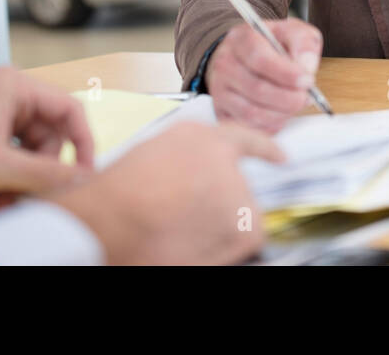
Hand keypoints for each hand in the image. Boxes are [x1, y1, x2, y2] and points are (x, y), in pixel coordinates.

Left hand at [0, 67, 93, 215]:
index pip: (69, 110)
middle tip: (28, 198)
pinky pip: (12, 163)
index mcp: (14, 87)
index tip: (85, 175)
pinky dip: (8, 185)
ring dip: (23, 185)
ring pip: (31, 155)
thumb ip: (45, 173)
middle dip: (41, 173)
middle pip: (51, 138)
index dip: (82, 143)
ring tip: (2, 205)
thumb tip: (84, 180)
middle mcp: (7, 98)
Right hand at [50, 121, 283, 264]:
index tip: (281, 157)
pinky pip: (243, 242)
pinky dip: (224, 249)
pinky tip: (187, 244)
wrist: (108, 223)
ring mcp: (239, 195)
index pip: (246, 140)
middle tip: (185, 215)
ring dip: (220, 228)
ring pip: (242, 218)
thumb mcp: (153, 151)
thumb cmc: (117, 194)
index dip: (265, 149)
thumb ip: (189, 157)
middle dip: (221, 205)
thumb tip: (202, 174)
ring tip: (177, 229)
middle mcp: (229, 162)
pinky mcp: (242, 229)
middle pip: (241, 188)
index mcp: (204, 138)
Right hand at [206, 19, 322, 132]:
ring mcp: (219, 89)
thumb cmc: (273, 44)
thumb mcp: (293, 32)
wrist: (246, 54)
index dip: (286, 74)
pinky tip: (281, 113)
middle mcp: (225, 63)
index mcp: (242, 39)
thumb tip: (305, 68)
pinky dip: (270, 125)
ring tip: (295, 105)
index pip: (260, 59)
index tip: (307, 81)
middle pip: (256, 89)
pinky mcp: (221, 110)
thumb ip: (303, 44)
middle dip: (288, 98)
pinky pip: (248, 126)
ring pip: (251, 112)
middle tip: (306, 97)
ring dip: (281, 114)